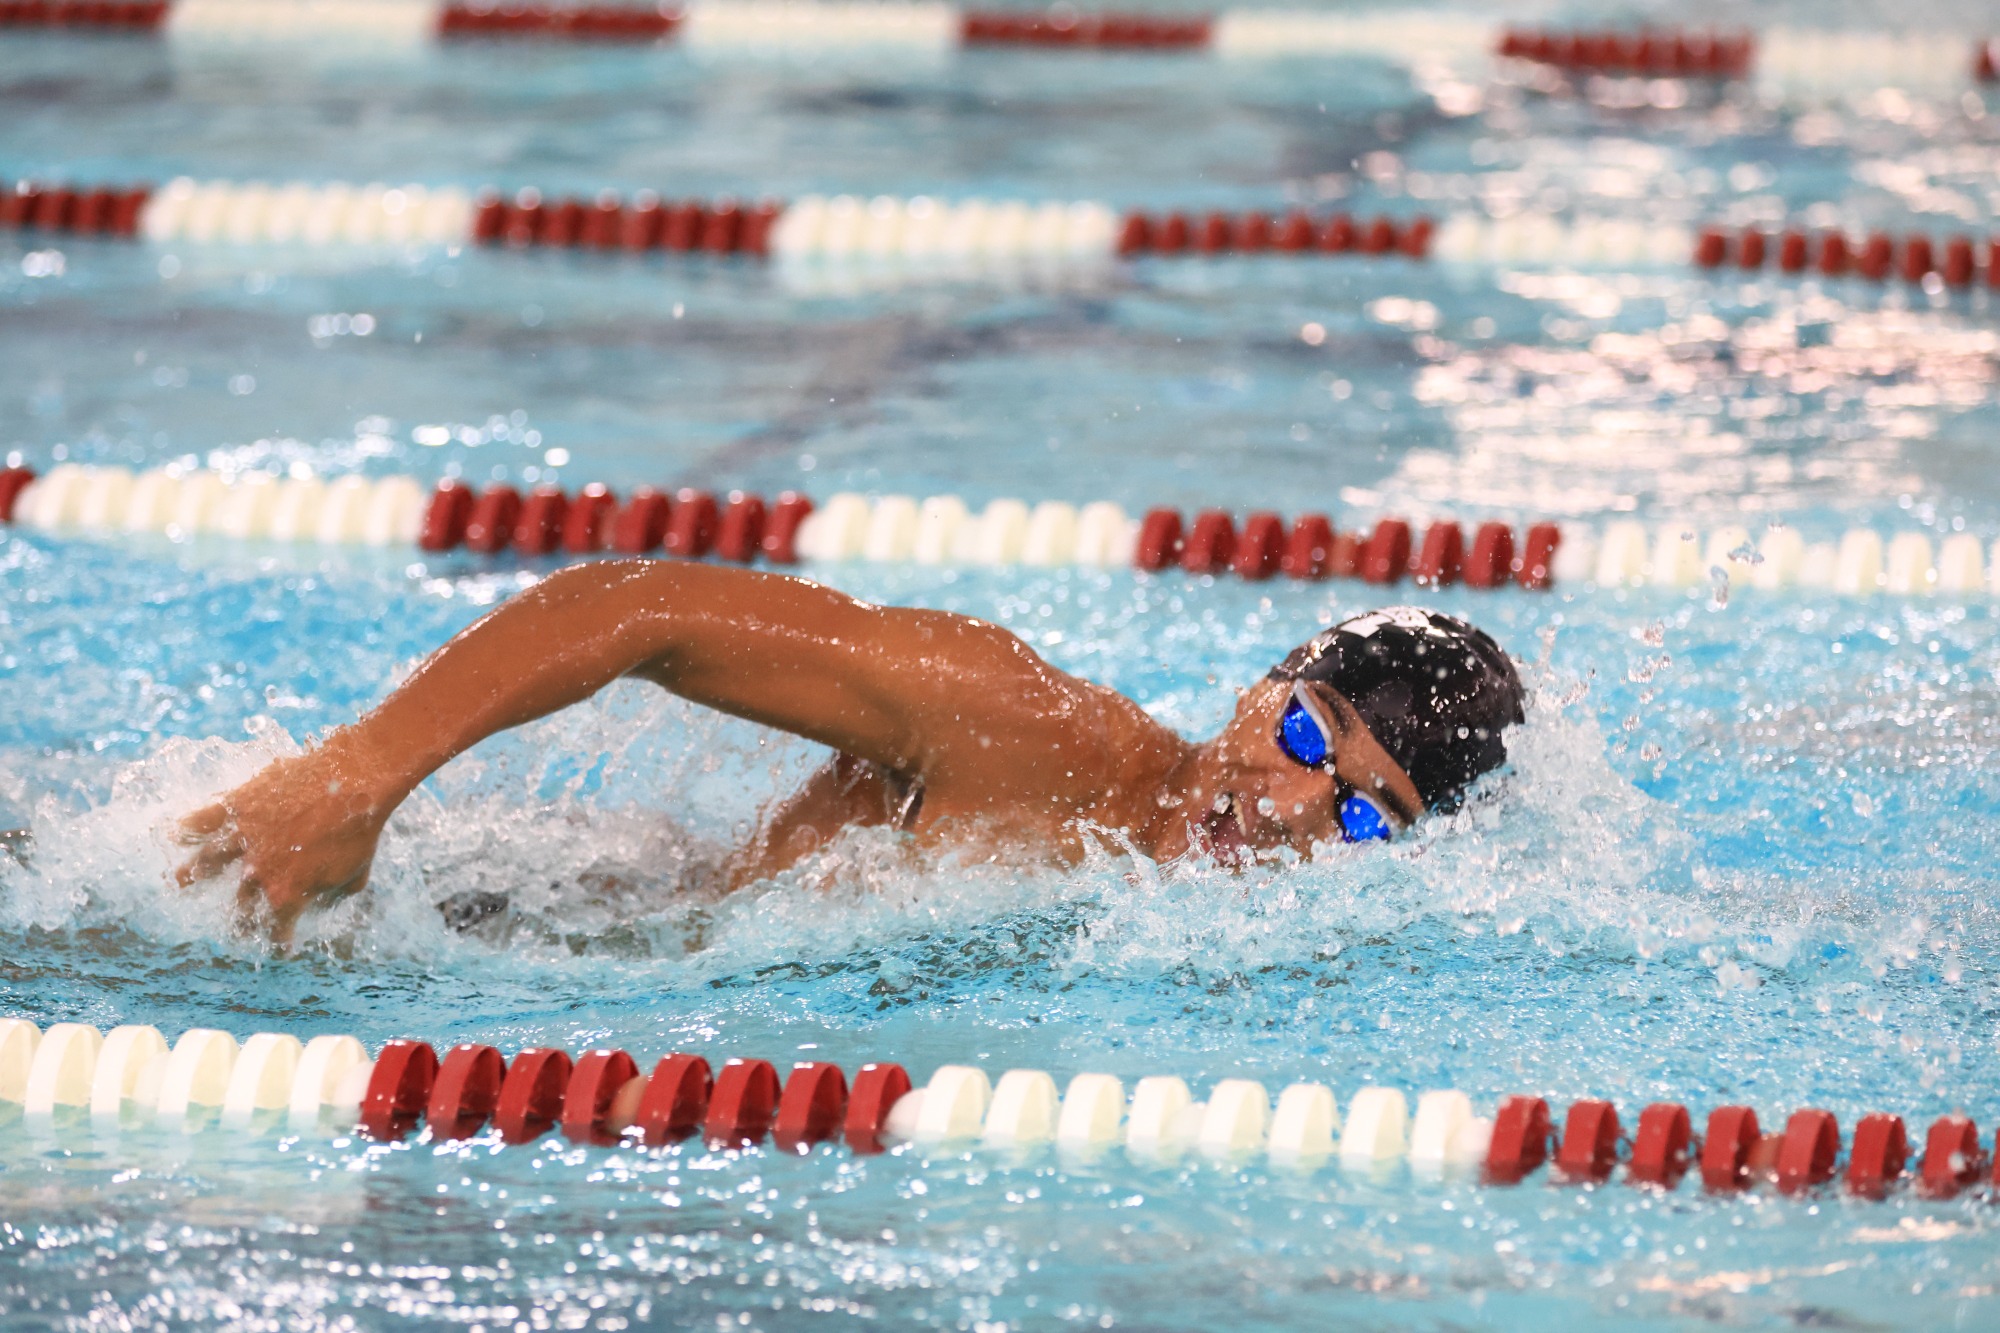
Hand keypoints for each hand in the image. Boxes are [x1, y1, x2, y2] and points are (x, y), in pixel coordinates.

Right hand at [174, 733, 399, 941]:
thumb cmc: (361, 830)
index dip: (280, 943)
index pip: (277, 930)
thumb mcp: (357, 874)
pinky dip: (188, 827)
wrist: (353, 783)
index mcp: (288, 894)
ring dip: (192, 874)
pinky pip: (205, 819)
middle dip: (240, 919)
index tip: (282, 948)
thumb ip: (338, 894)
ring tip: (180, 881)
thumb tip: (329, 901)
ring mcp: (244, 838)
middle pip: (240, 904)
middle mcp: (258, 872)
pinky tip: (176, 833)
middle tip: (238, 926)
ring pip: (208, 862)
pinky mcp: (239, 805)